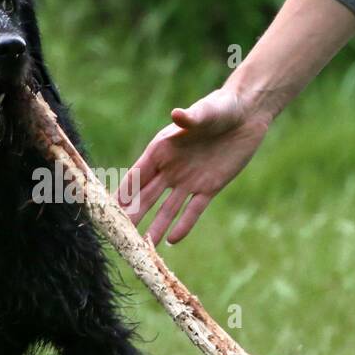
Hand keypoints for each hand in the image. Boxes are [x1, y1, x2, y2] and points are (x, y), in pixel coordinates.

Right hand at [119, 87, 270, 244]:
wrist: (247, 115)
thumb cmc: (221, 108)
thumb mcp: (205, 113)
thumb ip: (190, 118)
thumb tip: (176, 115)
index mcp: (161, 149)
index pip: (137, 176)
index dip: (122, 192)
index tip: (107, 210)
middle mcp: (170, 168)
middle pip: (147, 196)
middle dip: (133, 214)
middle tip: (119, 235)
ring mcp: (188, 180)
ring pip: (167, 208)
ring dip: (155, 226)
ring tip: (143, 246)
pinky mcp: (209, 187)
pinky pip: (193, 210)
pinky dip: (183, 225)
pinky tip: (171, 241)